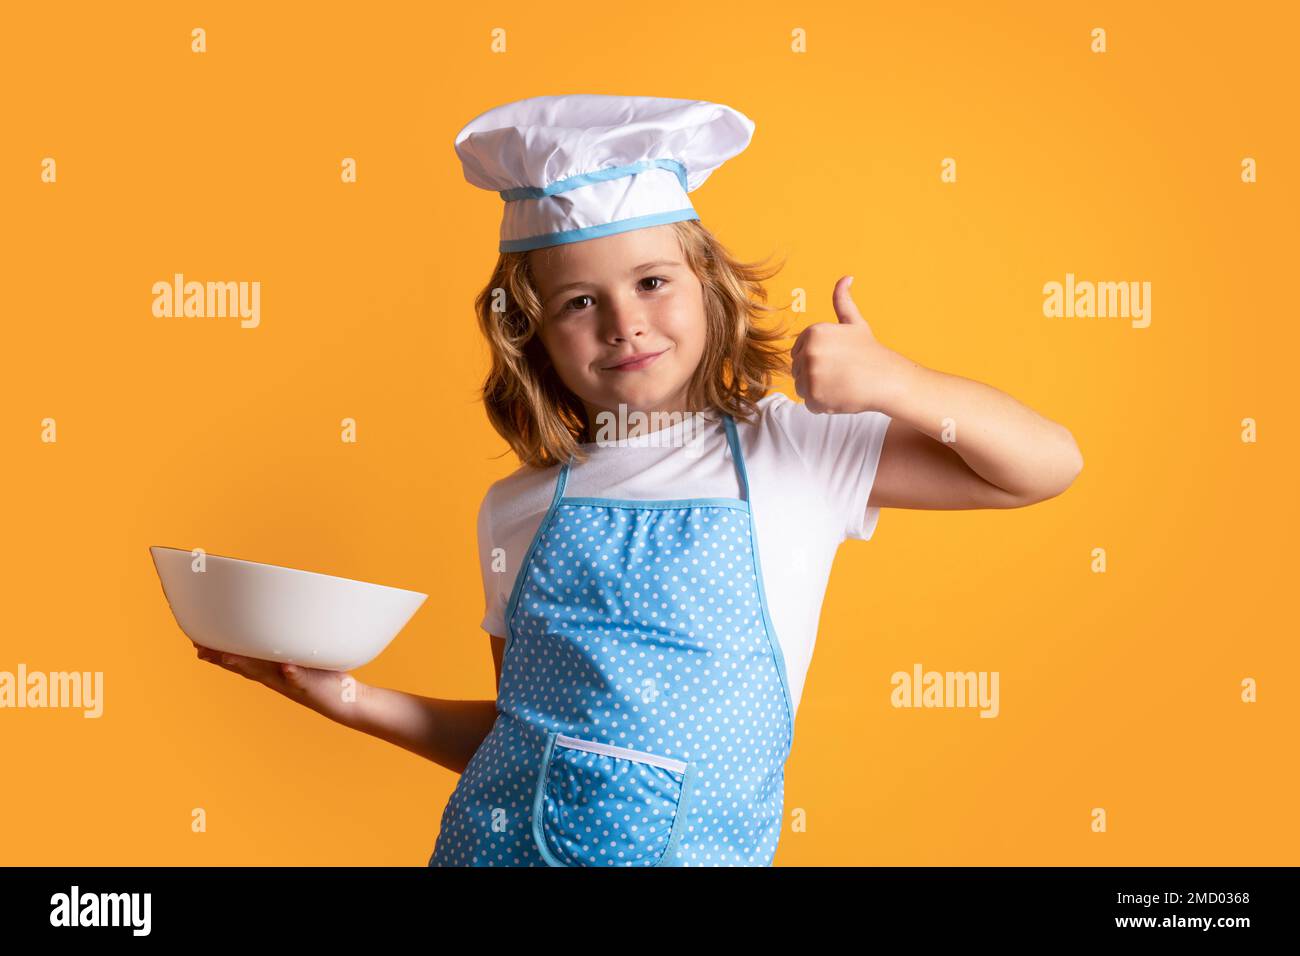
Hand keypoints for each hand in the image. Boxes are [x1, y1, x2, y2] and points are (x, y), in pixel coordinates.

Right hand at [192, 640, 362, 724]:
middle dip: (221, 657)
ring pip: (265, 673)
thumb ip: (287, 641)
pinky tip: (285, 666)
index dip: (218, 652)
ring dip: (247, 664)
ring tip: (227, 655)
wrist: (345, 701)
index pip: (240, 660)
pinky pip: (301, 678)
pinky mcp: (311, 686)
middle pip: (244, 667)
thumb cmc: (322, 675)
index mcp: (270, 671)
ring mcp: (291, 682)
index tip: (197, 640)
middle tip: (199, 647)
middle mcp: (276, 678)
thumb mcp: (300, 654)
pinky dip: (293, 672)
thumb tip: (277, 617)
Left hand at [791, 276, 905, 413]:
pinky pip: (810, 404)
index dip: (818, 359)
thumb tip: (846, 277)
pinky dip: (824, 404)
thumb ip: (843, 301)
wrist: (888, 380)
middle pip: (798, 371)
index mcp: (813, 332)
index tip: (837, 360)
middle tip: (841, 374)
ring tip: (841, 384)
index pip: (798, 352)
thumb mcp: (855, 323)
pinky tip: (841, 396)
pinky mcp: (814, 396)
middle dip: (816, 375)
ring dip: (818, 390)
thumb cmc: (870, 352)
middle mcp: (809, 351)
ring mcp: (810, 374)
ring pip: (802, 388)